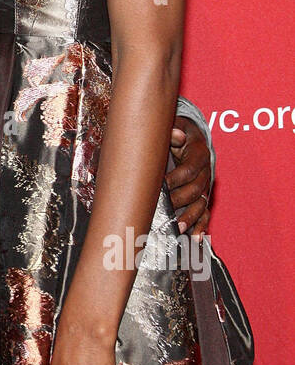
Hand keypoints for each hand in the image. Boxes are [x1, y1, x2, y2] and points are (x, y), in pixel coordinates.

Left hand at [166, 117, 210, 238]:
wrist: (190, 137)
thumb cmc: (177, 133)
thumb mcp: (175, 127)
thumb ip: (174, 131)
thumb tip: (176, 135)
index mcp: (198, 154)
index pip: (188, 170)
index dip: (174, 179)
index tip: (160, 186)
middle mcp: (205, 172)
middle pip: (195, 190)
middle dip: (179, 200)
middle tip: (163, 208)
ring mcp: (205, 186)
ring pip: (201, 204)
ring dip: (191, 217)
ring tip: (179, 228)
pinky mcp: (203, 197)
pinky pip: (205, 213)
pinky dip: (201, 226)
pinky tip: (196, 238)